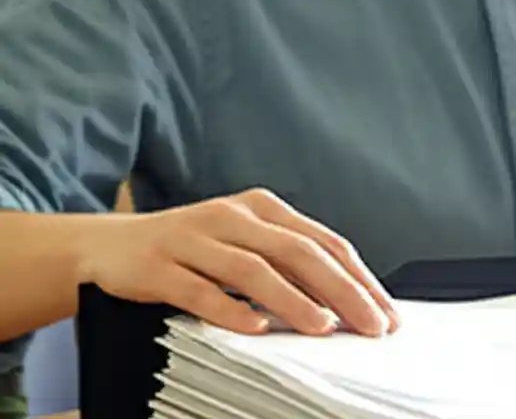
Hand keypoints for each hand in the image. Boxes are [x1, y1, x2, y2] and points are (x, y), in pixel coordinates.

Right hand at [78, 188, 399, 336]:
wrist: (108, 244)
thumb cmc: (190, 249)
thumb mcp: (243, 243)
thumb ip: (286, 263)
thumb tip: (343, 301)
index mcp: (262, 208)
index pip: (323, 243)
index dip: (359, 277)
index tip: (385, 310)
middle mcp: (231, 217)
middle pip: (298, 253)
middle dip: (341, 291)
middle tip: (369, 324)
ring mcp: (193, 239)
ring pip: (253, 270)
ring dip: (293, 300)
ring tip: (323, 327)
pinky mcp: (157, 265)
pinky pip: (198, 289)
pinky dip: (229, 309)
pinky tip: (254, 328)